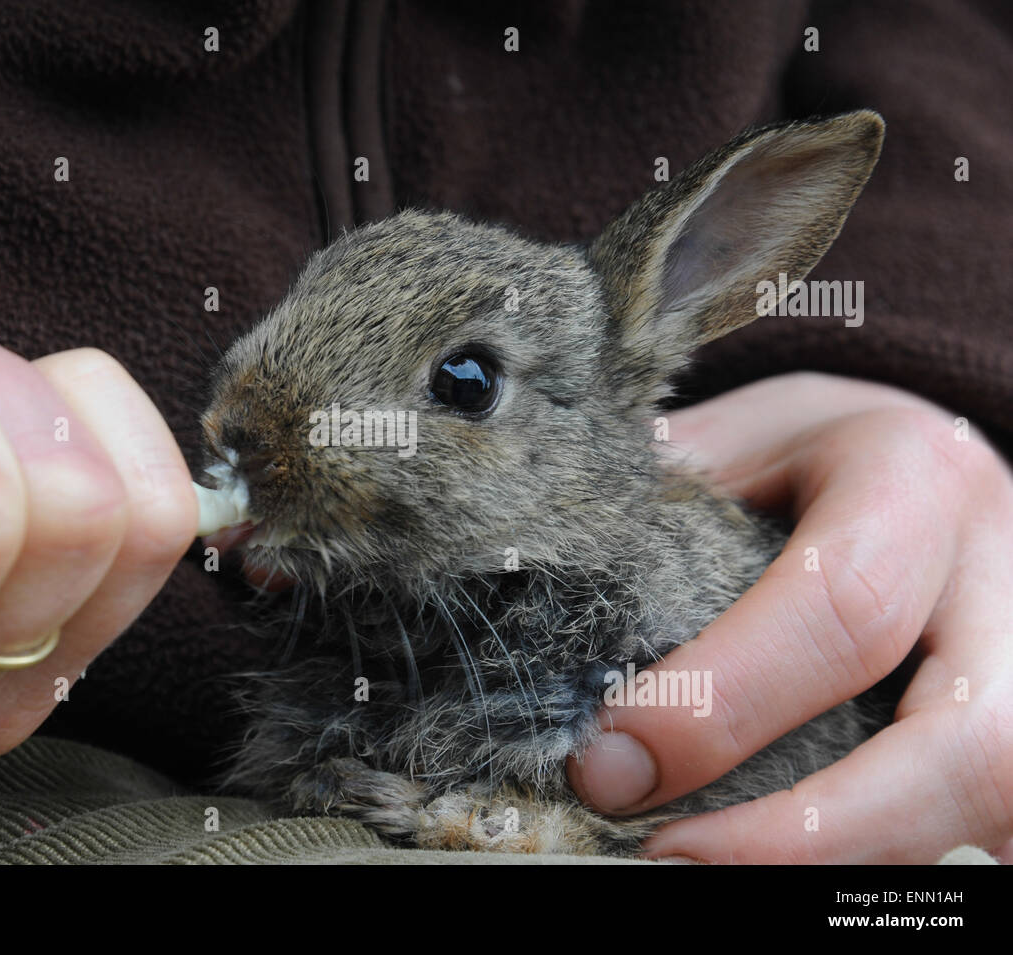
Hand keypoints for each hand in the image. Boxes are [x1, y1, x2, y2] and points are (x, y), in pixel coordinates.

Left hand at [566, 372, 1012, 863]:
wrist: (929, 459)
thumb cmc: (814, 457)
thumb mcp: (737, 444)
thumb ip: (663, 512)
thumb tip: (552, 630)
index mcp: (914, 481)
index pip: (842, 609)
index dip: (723, 703)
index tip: (610, 764)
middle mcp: (1006, 578)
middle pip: (964, 746)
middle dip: (806, 831)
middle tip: (667, 857)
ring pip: (989, 803)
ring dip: (847, 863)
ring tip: (707, 871)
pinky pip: (984, 824)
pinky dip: (882, 860)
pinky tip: (787, 867)